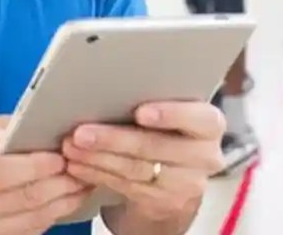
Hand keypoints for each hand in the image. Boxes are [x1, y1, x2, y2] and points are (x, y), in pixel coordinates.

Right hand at [0, 115, 91, 234]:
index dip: (36, 166)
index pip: (2, 174)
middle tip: (82, 168)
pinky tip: (67, 202)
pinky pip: (30, 233)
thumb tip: (25, 121)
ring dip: (64, 202)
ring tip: (83, 183)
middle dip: (61, 183)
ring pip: (33, 220)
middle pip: (25, 199)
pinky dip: (53, 217)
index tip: (60, 155)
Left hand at [62, 101, 223, 224]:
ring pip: (136, 169)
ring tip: (72, 147)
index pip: (200, 118)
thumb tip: (112, 80)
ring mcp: (186, 183)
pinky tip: (79, 165)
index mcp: (210, 124)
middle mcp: (205, 155)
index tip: (140, 112)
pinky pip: (126, 186)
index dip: (171, 115)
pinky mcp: (164, 202)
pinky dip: (98, 174)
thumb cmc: (169, 128)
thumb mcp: (173, 111)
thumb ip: (157, 97)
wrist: (177, 174)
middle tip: (81, 132)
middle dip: (114, 139)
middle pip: (157, 147)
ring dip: (98, 158)